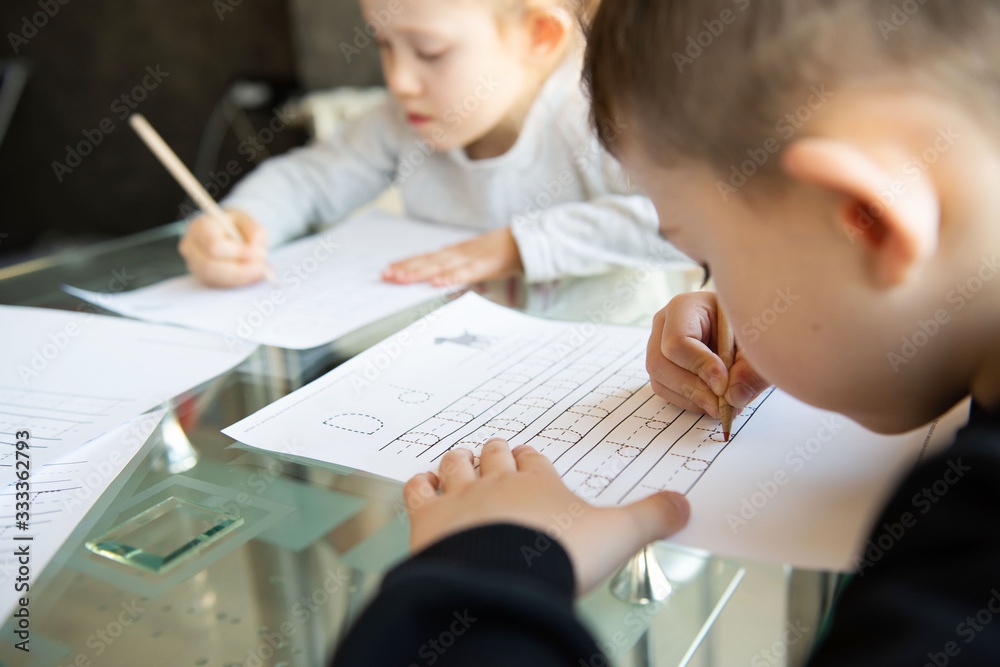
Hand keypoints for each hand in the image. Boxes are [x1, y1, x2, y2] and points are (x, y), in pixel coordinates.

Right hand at [178, 209, 269, 286]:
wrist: (226, 234)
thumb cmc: (234, 225)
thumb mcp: (247, 220)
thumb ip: (255, 232)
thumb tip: (258, 253)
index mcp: (200, 226)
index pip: (214, 244)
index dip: (238, 252)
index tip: (260, 254)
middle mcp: (190, 246)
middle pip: (210, 266)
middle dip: (239, 271)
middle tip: (261, 269)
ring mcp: (193, 264)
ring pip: (214, 279)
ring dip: (239, 278)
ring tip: (258, 272)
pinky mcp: (201, 278)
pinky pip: (218, 285)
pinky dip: (236, 282)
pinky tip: (249, 275)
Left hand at [382, 227, 522, 286]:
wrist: (529, 241)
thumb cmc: (504, 252)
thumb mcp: (478, 260)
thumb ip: (460, 268)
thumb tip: (444, 277)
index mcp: (457, 252)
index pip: (427, 258)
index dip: (408, 263)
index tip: (389, 270)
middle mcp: (459, 252)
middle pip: (428, 261)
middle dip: (406, 269)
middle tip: (385, 275)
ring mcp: (471, 257)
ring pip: (440, 266)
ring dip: (420, 272)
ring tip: (400, 278)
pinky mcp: (485, 264)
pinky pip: (465, 273)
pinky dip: (450, 278)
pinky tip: (436, 283)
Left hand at [404, 439, 689, 593]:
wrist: (505, 577)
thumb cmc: (559, 556)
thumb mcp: (618, 535)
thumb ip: (651, 518)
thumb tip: (685, 504)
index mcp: (541, 483)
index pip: (535, 459)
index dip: (531, 457)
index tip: (529, 455)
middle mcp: (499, 482)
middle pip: (494, 456)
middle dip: (494, 452)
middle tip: (493, 450)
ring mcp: (462, 497)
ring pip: (456, 465)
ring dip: (457, 461)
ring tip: (457, 458)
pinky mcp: (430, 517)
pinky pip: (418, 489)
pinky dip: (419, 484)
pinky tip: (421, 483)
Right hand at [648, 291, 770, 416]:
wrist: (748, 326)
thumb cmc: (749, 324)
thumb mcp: (758, 341)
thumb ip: (751, 368)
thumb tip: (733, 398)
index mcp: (685, 307)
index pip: (677, 341)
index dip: (700, 367)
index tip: (724, 384)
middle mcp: (664, 325)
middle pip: (660, 364)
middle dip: (692, 389)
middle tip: (722, 404)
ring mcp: (659, 346)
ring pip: (660, 381)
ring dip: (692, 399)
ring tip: (723, 404)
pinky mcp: (665, 366)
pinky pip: (666, 391)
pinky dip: (690, 402)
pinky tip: (714, 400)